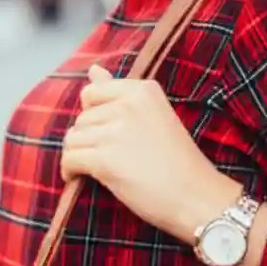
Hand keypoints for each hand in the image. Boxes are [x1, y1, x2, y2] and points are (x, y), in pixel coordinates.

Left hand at [61, 65, 241, 242]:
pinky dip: (69, 171)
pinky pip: (70, 159)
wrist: (197, 197)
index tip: (107, 134)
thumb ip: (120, 93)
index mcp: (143, 91)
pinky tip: (79, 178)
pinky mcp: (105, 159)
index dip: (94, 116)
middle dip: (88, 139)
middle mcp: (128, 105)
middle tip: (111, 159)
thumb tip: (93, 69)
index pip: (93, 93)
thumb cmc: (179, 162)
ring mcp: (116, 131)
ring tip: (97, 170)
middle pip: (82, 118)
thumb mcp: (153, 117)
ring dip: (78, 156)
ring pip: (73, 138)